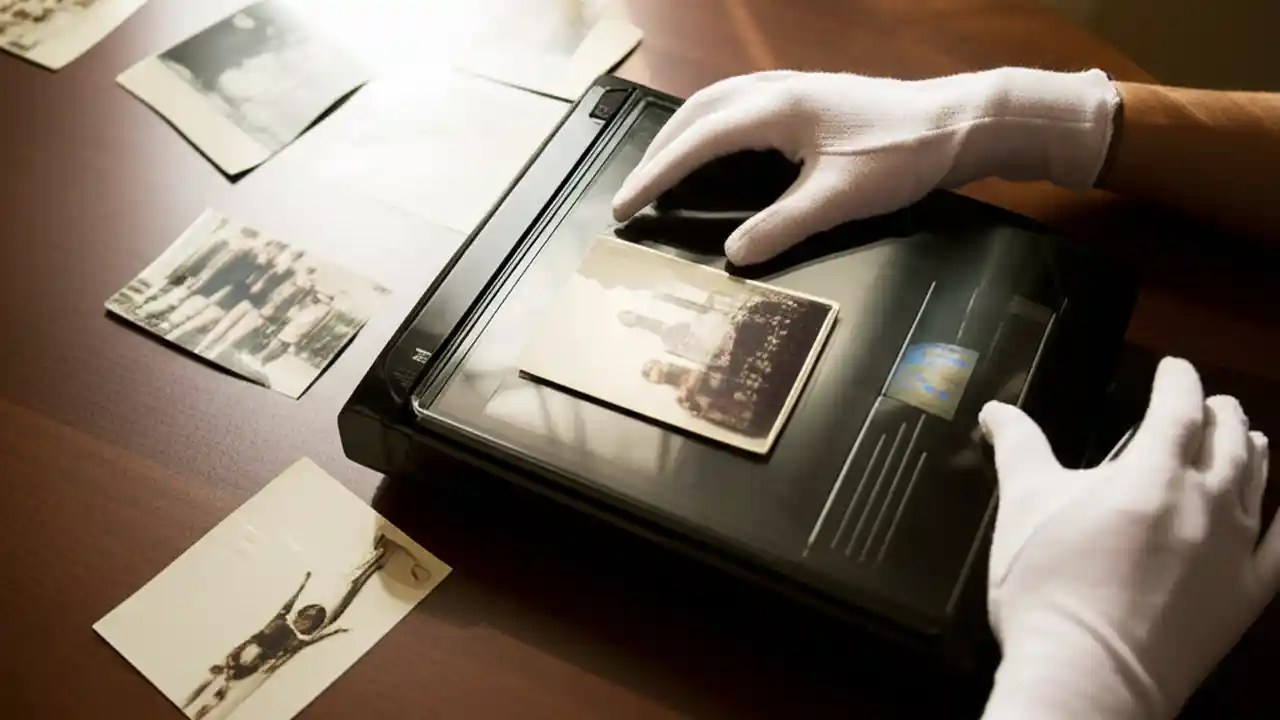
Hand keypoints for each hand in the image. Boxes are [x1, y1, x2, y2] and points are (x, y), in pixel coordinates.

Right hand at [613, 68, 1119, 264]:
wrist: (955, 123)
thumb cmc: (900, 155)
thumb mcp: (839, 198)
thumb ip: (782, 225)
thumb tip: (733, 257)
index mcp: (775, 108)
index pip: (697, 141)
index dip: (656, 175)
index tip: (624, 205)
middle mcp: (773, 89)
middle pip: (695, 115)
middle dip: (657, 154)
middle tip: (631, 196)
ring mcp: (788, 88)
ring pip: (713, 105)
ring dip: (680, 138)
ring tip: (658, 173)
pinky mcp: (803, 97)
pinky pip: (735, 107)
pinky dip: (707, 131)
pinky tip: (711, 152)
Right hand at [979, 358, 1278, 719]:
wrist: (1086, 672)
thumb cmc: (1047, 585)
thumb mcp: (1023, 504)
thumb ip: (1018, 447)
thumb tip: (995, 408)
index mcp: (1152, 472)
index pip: (1178, 406)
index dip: (1177, 380)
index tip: (1173, 369)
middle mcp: (1206, 500)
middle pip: (1229, 438)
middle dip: (1217, 412)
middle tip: (1206, 404)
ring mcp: (1235, 549)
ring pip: (1258, 482)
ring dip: (1252, 451)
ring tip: (1246, 439)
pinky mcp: (1248, 594)